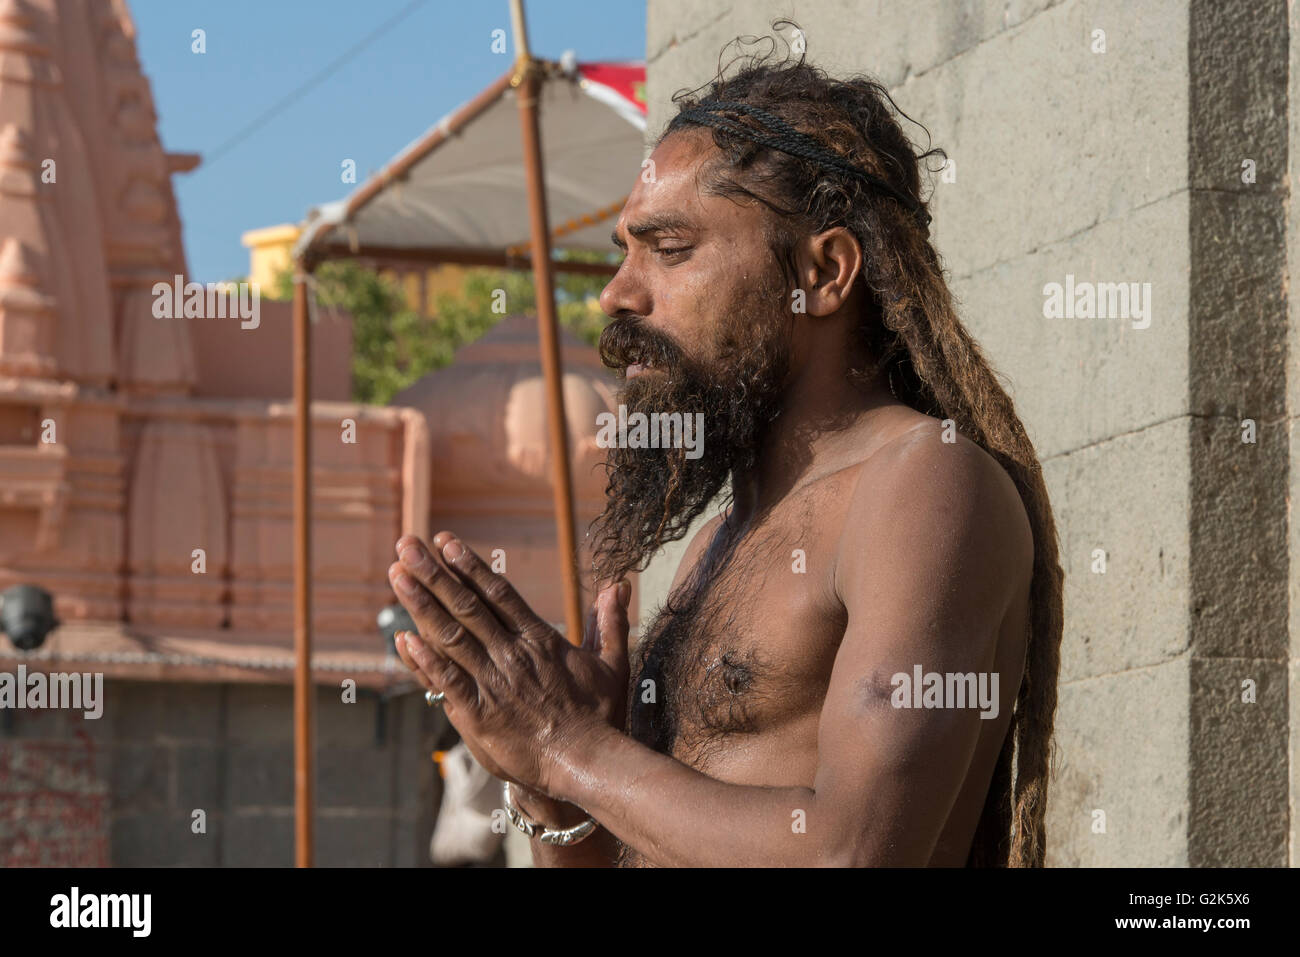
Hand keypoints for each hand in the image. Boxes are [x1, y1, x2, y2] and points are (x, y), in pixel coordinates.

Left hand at [388, 532, 630, 796]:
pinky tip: (403, 638)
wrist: (588, 761)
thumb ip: (611, 622)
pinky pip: (447, 682)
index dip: (468, 565)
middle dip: (433, 573)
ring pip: (451, 636)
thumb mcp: (612, 663)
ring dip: (421, 604)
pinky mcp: (480, 714)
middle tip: (406, 545)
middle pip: (466, 606)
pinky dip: (425, 660)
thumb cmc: (601, 716)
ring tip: (397, 575)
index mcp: (539, 639)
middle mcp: (511, 654)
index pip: (497, 593)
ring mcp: (493, 683)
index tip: (444, 542)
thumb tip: (618, 585)